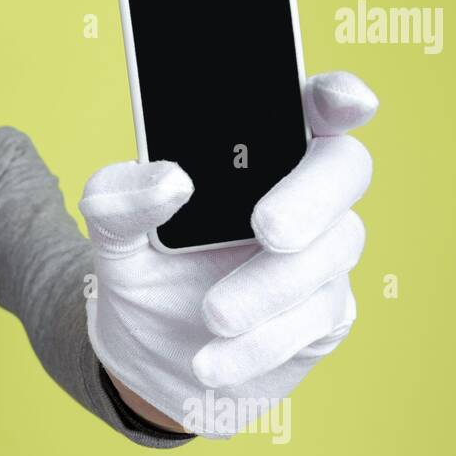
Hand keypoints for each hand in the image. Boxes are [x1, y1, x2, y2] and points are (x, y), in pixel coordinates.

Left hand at [79, 71, 377, 438]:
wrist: (147, 357)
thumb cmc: (144, 270)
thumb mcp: (111, 234)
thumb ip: (118, 199)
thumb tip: (171, 183)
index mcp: (255, 150)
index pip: (311, 105)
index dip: (338, 96)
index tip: (343, 102)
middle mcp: (300, 191)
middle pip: (345, 169)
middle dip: (311, 197)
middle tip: (267, 228)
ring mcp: (321, 252)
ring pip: (332, 251)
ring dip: (270, 287)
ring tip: (211, 316)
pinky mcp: (325, 314)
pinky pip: (314, 319)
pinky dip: (261, 342)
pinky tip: (212, 360)